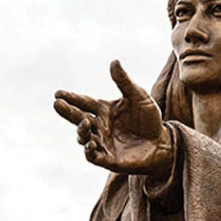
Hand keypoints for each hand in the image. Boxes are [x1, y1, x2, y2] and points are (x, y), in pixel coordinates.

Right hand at [54, 60, 172, 176]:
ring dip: (81, 131)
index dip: (71, 97)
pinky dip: (89, 151)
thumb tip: (114, 61)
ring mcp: (102, 142)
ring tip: (85, 123)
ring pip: (83, 137)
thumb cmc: (149, 118)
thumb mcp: (139, 96)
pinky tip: (89, 144)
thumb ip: (124, 81)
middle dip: (67, 111)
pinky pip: (93, 156)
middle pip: (78, 118)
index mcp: (104, 109)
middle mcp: (99, 125)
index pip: (84, 102)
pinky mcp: (108, 158)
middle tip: (57, 104)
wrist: (163, 142)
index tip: (58, 93)